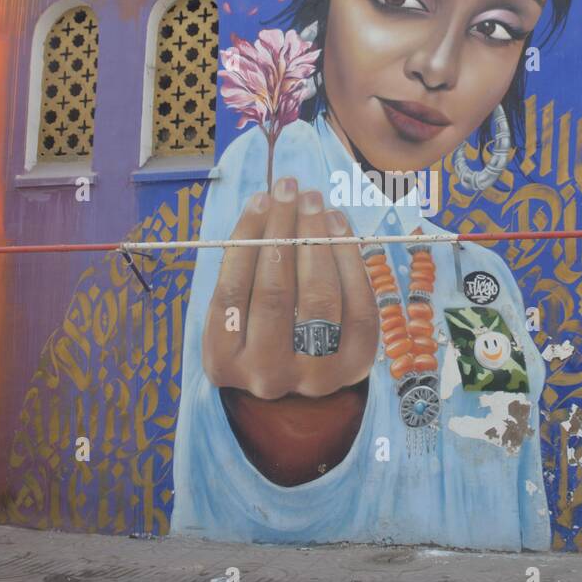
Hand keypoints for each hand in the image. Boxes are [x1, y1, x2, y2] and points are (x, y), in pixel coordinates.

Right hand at [202, 177, 379, 398]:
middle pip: (275, 294)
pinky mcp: (354, 366)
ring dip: (317, 240)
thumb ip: (245, 270)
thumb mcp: (237, 314)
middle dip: (283, 232)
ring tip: (315, 202)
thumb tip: (272, 204)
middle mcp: (267, 375)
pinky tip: (338, 226)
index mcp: (224, 362)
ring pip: (318, 299)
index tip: (260, 199)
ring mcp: (313, 376)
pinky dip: (350, 260)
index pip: (231, 293)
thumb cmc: (259, 334)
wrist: (298, 391)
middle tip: (290, 190)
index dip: (247, 240)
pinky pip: (357, 305)